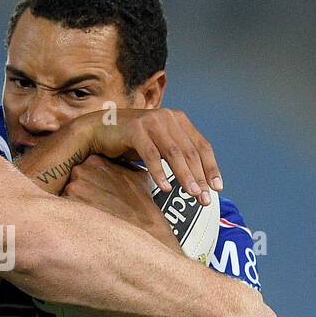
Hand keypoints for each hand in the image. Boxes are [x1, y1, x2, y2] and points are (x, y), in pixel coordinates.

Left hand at [63, 155, 173, 244]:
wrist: (141, 226)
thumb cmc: (140, 203)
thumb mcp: (137, 175)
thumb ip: (123, 166)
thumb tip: (119, 165)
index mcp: (95, 160)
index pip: (84, 167)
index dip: (90, 181)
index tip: (97, 190)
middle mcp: (81, 171)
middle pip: (73, 179)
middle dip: (82, 191)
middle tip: (96, 203)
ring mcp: (73, 188)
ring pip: (68, 194)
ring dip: (78, 203)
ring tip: (94, 213)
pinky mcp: (69, 206)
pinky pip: (65, 209)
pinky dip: (74, 215)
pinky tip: (88, 220)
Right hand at [67, 107, 221, 204]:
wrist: (98, 129)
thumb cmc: (131, 140)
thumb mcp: (159, 143)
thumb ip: (177, 153)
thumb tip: (199, 180)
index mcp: (178, 120)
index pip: (201, 145)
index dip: (211, 167)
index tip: (217, 188)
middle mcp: (168, 117)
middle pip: (190, 151)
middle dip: (200, 177)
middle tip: (205, 198)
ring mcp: (151, 122)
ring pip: (173, 153)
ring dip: (185, 175)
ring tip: (192, 194)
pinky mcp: (135, 130)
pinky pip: (150, 154)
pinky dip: (159, 172)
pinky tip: (164, 187)